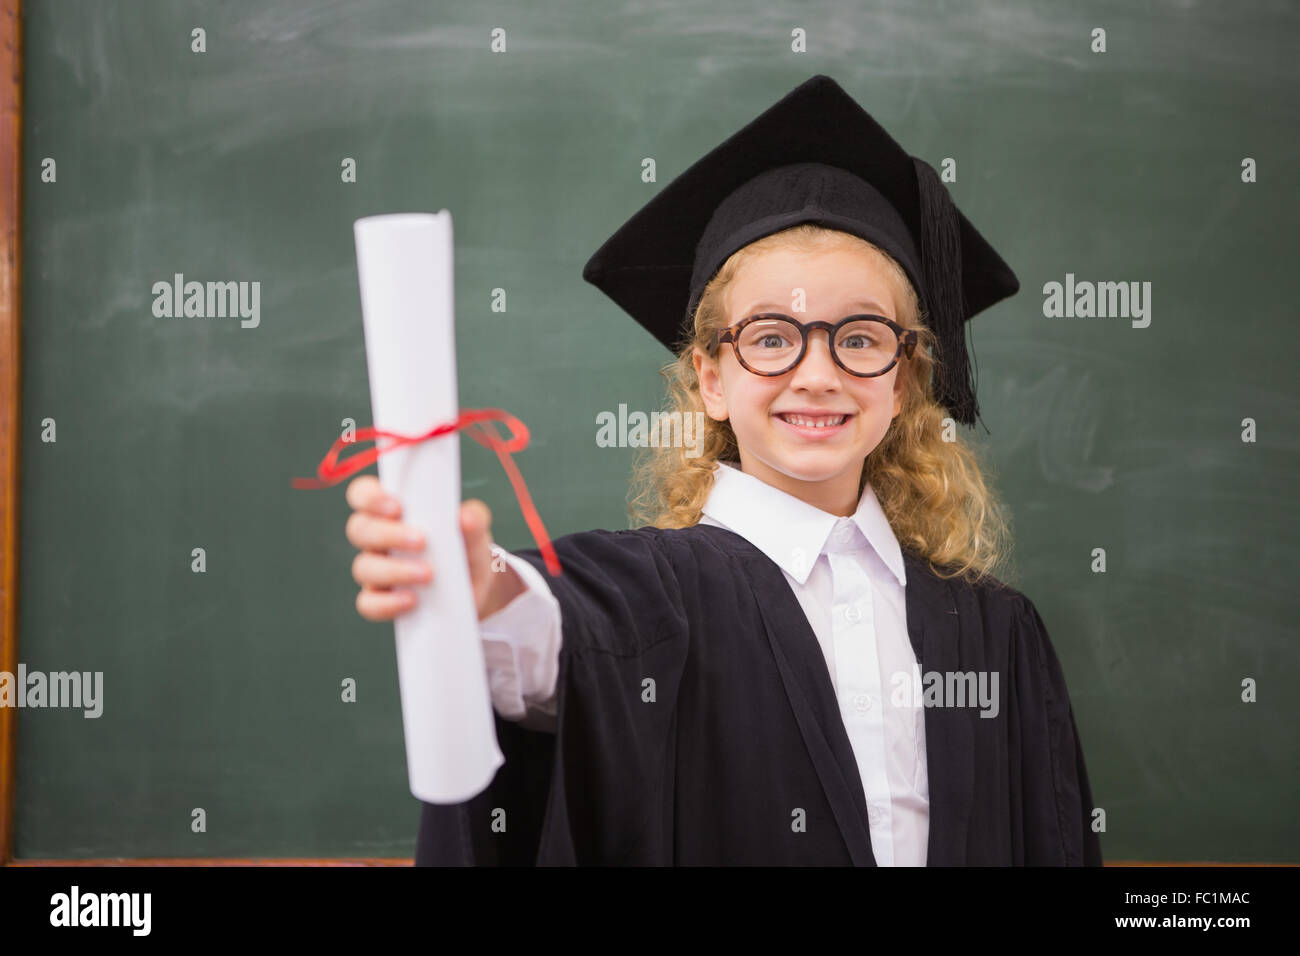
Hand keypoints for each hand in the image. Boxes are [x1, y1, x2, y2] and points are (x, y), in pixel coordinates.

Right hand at [344, 475, 524, 621]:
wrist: (475, 589)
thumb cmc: (465, 548)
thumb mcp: (474, 530)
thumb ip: (473, 519)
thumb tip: (465, 518)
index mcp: (391, 511)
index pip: (362, 493)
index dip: (369, 497)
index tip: (396, 506)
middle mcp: (376, 538)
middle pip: (359, 529)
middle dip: (387, 534)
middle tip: (422, 541)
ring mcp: (375, 570)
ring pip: (363, 567)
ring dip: (393, 570)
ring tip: (428, 574)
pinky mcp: (380, 600)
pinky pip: (368, 603)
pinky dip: (387, 603)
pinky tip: (412, 600)